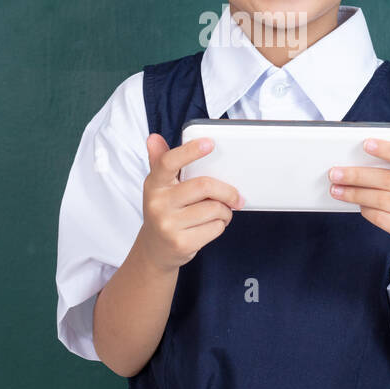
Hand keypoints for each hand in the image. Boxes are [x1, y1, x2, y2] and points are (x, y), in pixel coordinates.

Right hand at [137, 133, 243, 270]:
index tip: (210, 143)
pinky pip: (215, 228)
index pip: (169, 162)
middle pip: (204, 186)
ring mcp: (168, 225)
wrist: (154, 250)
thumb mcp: (158, 187)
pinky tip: (212, 225)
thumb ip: (160, 161)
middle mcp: (158, 203)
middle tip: (235, 196)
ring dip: (225, 211)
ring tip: (221, 213)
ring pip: (214, 209)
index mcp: (154, 184)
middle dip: (227, 191)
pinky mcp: (181, 243)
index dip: (190, 151)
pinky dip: (221, 225)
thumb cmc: (163, 211)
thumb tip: (154, 138)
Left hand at [328, 133, 389, 260]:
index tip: (365, 144)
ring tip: (337, 190)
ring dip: (355, 194)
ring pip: (382, 199)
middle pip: (389, 180)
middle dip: (358, 176)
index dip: (387, 149)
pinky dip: (366, 210)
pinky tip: (357, 205)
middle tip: (336, 173)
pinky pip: (382, 218)